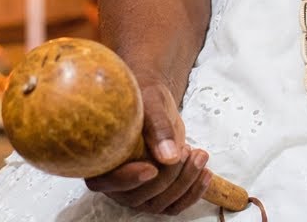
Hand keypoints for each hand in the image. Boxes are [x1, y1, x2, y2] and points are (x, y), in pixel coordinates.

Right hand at [84, 80, 212, 215]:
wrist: (156, 107)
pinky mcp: (157, 195)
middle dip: (167, 177)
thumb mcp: (151, 104)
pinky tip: (205, 173)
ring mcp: (136, 192)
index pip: (106, 181)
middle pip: (137, 196)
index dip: (128, 179)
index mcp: (101, 159)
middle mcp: (115, 182)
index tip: (151, 168)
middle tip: (185, 150)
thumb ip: (157, 127)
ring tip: (199, 155)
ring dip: (184, 183)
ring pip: (159, 203)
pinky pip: (174, 205)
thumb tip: (168, 156)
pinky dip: (193, 192)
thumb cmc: (145, 100)